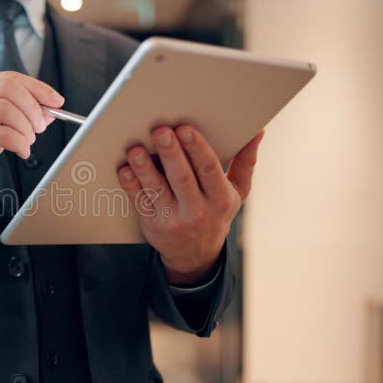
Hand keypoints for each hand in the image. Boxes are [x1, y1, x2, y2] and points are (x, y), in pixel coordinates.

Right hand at [0, 71, 63, 223]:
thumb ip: (13, 117)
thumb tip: (46, 112)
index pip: (9, 78)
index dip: (38, 88)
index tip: (56, 101)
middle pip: (9, 88)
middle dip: (33, 106)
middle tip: (41, 126)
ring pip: (7, 110)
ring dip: (26, 128)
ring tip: (27, 142)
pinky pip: (3, 134)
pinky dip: (20, 144)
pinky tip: (21, 152)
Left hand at [117, 125, 264, 284]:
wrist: (195, 254)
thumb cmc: (216, 212)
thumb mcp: (237, 192)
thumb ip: (245, 162)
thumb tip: (258, 132)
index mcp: (221, 198)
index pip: (209, 169)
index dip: (197, 148)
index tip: (185, 128)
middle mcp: (198, 210)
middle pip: (182, 178)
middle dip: (170, 152)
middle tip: (160, 130)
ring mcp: (173, 219)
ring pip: (157, 190)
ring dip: (145, 169)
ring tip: (136, 149)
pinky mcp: (153, 224)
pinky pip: (140, 202)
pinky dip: (131, 185)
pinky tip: (125, 169)